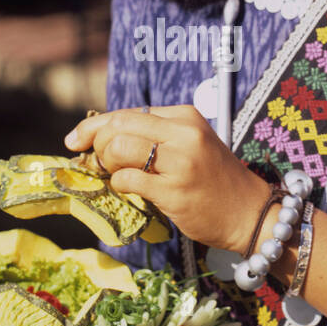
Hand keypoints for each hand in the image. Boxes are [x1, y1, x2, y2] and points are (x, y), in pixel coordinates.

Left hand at [63, 105, 269, 256]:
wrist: (249, 213)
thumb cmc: (214, 180)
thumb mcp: (191, 144)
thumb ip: (154, 136)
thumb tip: (102, 138)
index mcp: (185, 116)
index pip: (128, 112)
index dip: (95, 125)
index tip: (77, 139)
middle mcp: (183, 133)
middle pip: (119, 124)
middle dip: (97, 142)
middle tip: (97, 162)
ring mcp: (180, 161)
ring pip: (119, 147)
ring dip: (106, 163)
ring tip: (114, 175)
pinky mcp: (174, 190)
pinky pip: (128, 179)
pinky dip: (118, 183)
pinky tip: (126, 189)